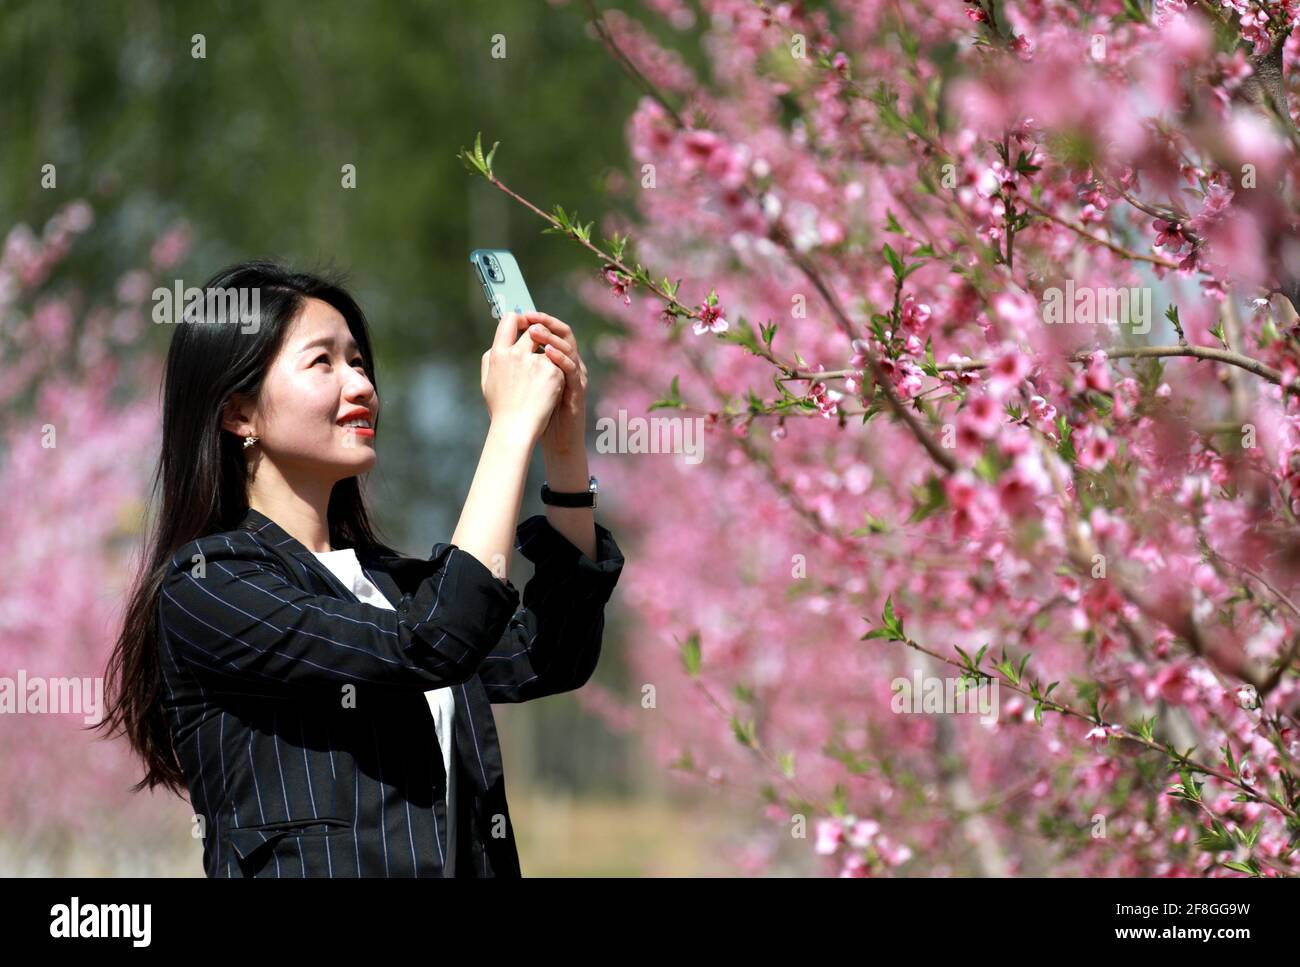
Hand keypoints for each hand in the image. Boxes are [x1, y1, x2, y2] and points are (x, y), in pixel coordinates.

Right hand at [480, 311, 564, 443]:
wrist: (516, 429)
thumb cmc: (500, 408)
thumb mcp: (487, 381)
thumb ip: (491, 359)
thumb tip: (498, 344)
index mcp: (498, 354)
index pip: (509, 320)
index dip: (519, 318)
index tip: (524, 322)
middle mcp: (517, 354)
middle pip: (534, 330)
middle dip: (539, 335)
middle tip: (541, 345)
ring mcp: (536, 362)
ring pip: (548, 349)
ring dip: (548, 359)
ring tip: (541, 380)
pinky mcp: (553, 372)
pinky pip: (558, 364)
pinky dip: (556, 374)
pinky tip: (549, 390)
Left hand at [518, 311, 587, 457]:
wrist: (555, 439)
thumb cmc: (539, 412)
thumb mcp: (527, 383)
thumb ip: (519, 365)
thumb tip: (501, 347)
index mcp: (556, 360)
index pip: (550, 330)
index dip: (537, 319)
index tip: (521, 314)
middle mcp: (568, 363)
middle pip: (563, 332)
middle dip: (546, 322)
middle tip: (530, 317)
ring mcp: (575, 375)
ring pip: (569, 347)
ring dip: (551, 337)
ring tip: (534, 331)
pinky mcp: (578, 389)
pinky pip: (572, 369)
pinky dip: (561, 357)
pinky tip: (547, 353)